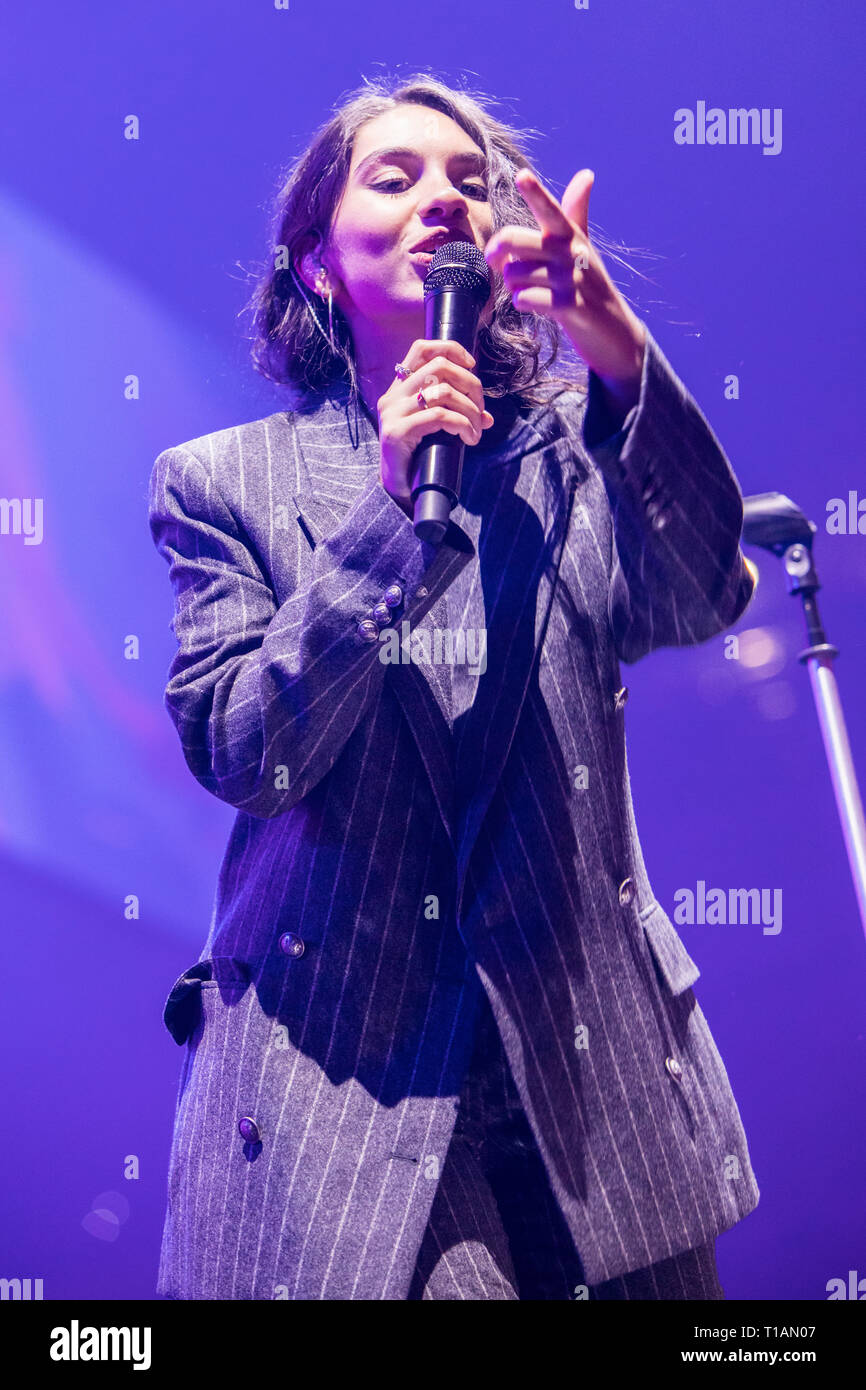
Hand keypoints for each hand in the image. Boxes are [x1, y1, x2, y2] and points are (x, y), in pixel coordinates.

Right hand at [377, 340, 493, 515]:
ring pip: (443, 390)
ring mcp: (393, 413)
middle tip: (480, 410)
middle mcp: (393, 395)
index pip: (422, 348)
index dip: (451, 349)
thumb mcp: (437, 429)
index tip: (472, 367)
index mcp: (400, 388)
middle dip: (471, 385)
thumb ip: (457, 415)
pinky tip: (468, 438)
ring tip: (476, 430)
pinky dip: (462, 424)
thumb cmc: (417, 457)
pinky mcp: (396, 432)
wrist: (396, 489)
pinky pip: (440, 416)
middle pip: (440, 366)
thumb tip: (487, 416)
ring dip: (470, 409)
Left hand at [484, 167, 645, 410]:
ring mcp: (572, 279)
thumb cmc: (591, 286)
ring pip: (513, 274)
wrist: (614, 332)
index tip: (521, 175)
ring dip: (513, 286)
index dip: (535, 193)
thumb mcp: (584, 246)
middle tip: (497, 263)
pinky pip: (525, 298)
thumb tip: (586, 174)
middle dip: (496, 254)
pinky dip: (522, 303)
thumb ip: (577, 212)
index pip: (550, 210)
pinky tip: (534, 305)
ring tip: (530, 291)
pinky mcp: (569, 305)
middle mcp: (571, 252)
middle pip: (513, 240)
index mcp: (571, 235)